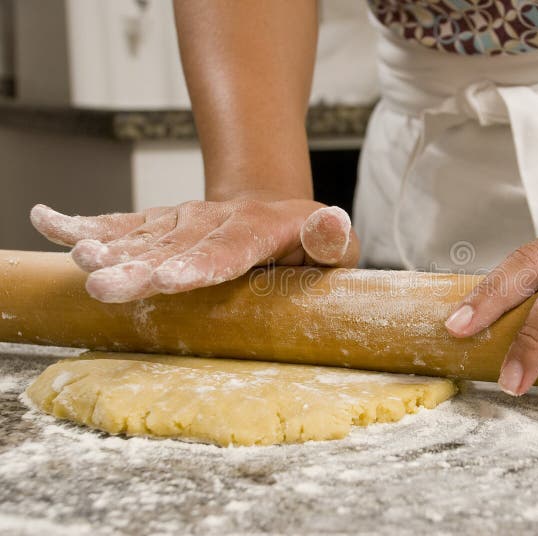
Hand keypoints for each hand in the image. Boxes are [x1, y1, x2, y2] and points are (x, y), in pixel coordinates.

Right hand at [30, 194, 358, 302]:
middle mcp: (213, 224)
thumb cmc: (308, 246)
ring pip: (142, 237)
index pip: (228, 252)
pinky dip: (84, 225)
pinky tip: (47, 221)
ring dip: (107, 246)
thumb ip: (333, 242)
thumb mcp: (334, 247)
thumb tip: (332, 224)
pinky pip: (122, 224)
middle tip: (105, 281)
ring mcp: (183, 222)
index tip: (170, 279)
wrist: (272, 212)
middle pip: (174, 249)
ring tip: (77, 256)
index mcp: (259, 232)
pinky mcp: (161, 223)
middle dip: (138, 267)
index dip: (198, 266)